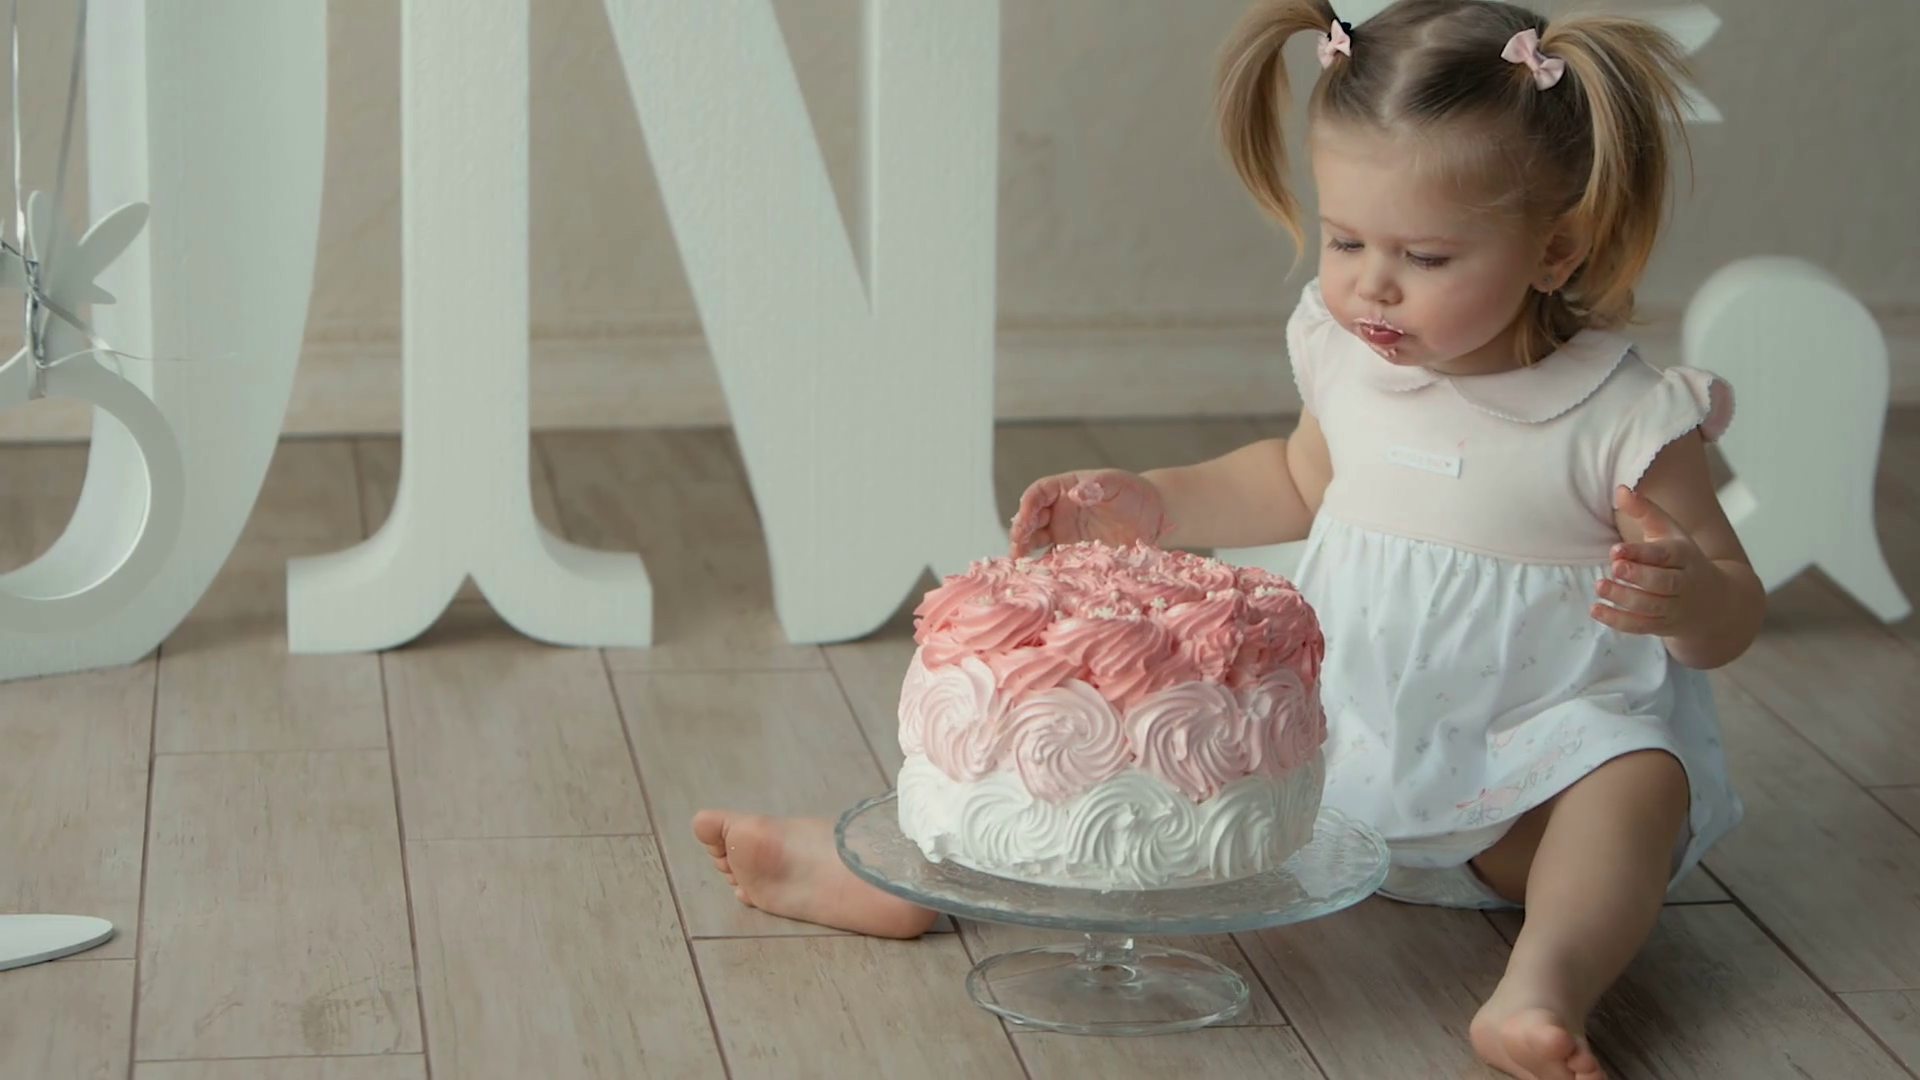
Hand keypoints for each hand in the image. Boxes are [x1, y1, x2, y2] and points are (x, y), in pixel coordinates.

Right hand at [1009, 469, 1170, 556]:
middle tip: (1017, 545)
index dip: (1028, 505)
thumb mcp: (1115, 485)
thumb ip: (1096, 487)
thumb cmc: (1132, 493)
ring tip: (1019, 562)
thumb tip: (1075, 493)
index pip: (1038, 493)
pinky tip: (1038, 577)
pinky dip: (1044, 568)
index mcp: (1064, 488)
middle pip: (1031, 518)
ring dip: (1025, 550)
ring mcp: (1064, 533)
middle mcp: (1059, 510)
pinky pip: (1054, 560)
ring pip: (1036, 540)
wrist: (1151, 516)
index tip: (1024, 518)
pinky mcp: (1073, 553)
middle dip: (1021, 530)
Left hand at [1593, 484, 1727, 637]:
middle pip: (1664, 583)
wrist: (1717, 603)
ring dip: (1625, 599)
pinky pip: (1642, 626)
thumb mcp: (1670, 532)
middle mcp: (1684, 583)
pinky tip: (1596, 610)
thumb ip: (1645, 510)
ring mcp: (1675, 607)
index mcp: (1685, 556)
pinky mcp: (1663, 625)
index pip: (1666, 554)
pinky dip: (1619, 621)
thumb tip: (1620, 489)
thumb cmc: (1684, 559)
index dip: (1642, 553)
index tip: (1616, 550)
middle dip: (1639, 577)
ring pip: (1652, 606)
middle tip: (1614, 568)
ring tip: (1600, 586)